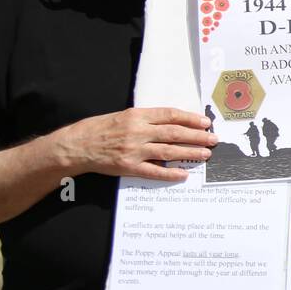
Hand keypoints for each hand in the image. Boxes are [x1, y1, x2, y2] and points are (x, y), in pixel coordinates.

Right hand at [53, 107, 216, 182]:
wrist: (77, 146)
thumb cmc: (100, 128)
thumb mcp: (124, 116)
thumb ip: (147, 119)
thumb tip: (174, 122)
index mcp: (137, 116)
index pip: (170, 115)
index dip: (190, 118)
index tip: (205, 122)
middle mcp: (137, 132)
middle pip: (174, 133)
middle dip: (197, 137)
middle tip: (213, 139)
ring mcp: (133, 150)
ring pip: (168, 152)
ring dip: (189, 153)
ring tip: (205, 155)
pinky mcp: (128, 167)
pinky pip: (154, 172)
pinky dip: (170, 173)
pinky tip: (184, 174)